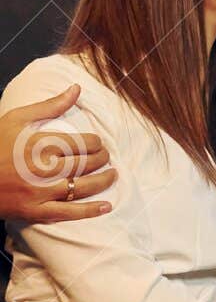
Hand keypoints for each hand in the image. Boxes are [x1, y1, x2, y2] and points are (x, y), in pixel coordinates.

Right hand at [0, 86, 116, 222]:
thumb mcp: (17, 120)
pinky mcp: (35, 211)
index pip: (84, 143)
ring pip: (83, 186)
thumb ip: (50, 105)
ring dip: (103, 181)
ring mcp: (40, 192)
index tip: (98, 142)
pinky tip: (107, 206)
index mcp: (41, 145)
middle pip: (87, 163)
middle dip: (103, 159)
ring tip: (112, 175)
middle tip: (106, 157)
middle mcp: (43, 168)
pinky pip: (69, 212)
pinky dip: (91, 210)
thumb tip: (77, 88)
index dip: (97, 142)